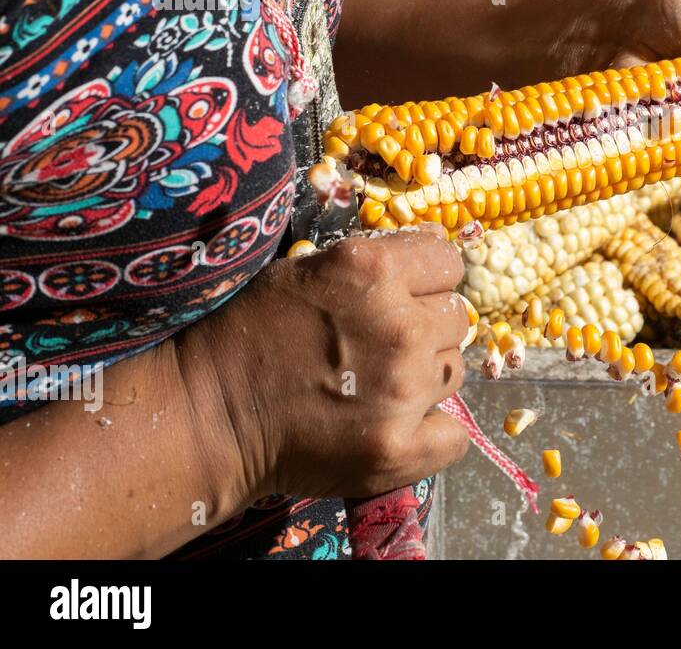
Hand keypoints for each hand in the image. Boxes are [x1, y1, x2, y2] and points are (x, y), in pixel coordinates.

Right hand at [184, 227, 469, 501]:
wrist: (208, 416)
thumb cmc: (250, 334)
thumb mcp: (309, 269)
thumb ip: (377, 260)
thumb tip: (436, 246)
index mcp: (373, 272)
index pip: (449, 262)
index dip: (430, 278)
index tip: (407, 294)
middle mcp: (399, 327)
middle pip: (457, 318)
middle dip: (427, 327)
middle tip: (382, 345)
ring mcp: (403, 390)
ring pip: (454, 371)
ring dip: (426, 376)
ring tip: (377, 385)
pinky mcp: (399, 447)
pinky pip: (454, 435)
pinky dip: (431, 432)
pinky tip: (395, 426)